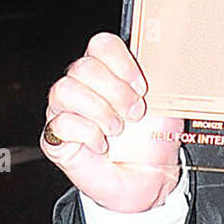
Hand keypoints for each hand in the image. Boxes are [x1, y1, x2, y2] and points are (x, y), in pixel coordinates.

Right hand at [41, 32, 182, 211]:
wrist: (149, 179)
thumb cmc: (154, 139)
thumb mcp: (166, 103)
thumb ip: (162, 76)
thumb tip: (169, 51)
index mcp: (108, 72)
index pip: (100, 44)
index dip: (121, 62)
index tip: (142, 87)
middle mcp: (82, 86)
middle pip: (82, 66)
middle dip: (115, 92)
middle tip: (134, 114)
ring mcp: (64, 110)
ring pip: (64, 90)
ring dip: (100, 112)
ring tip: (117, 130)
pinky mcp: (54, 138)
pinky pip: (60, 123)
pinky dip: (88, 135)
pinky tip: (102, 145)